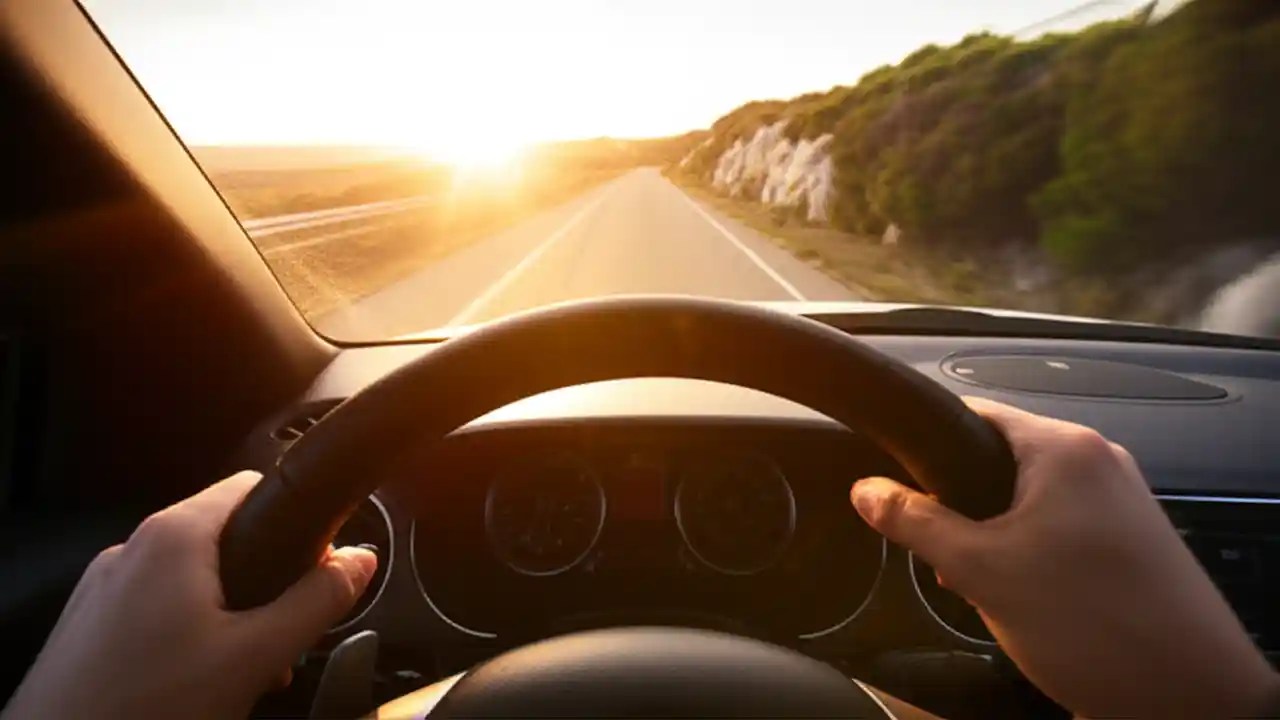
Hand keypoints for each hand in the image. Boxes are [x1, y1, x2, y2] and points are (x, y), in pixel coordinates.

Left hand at [2, 471, 376, 719]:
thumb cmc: (143, 709)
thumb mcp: (254, 655)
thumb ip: (316, 602)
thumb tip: (359, 561)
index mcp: (174, 537)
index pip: (253, 485)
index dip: (296, 521)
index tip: (318, 565)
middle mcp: (131, 549)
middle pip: (225, 539)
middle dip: (264, 585)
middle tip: (279, 640)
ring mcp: (104, 587)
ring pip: (190, 580)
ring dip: (228, 617)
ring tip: (240, 674)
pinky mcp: (89, 625)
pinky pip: (155, 610)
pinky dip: (188, 635)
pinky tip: (196, 685)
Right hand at [850, 398, 1279, 718]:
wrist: (1188, 695)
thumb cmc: (1094, 623)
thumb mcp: (982, 570)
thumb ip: (916, 523)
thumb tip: (867, 489)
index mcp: (1064, 447)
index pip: (973, 414)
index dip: (925, 446)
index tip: (896, 480)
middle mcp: (1099, 461)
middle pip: (999, 460)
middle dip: (962, 507)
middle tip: (946, 553)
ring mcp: (1120, 502)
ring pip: (1029, 500)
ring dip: (996, 538)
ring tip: (985, 584)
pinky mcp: (1130, 542)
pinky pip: (1061, 530)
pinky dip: (1031, 555)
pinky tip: (1023, 599)